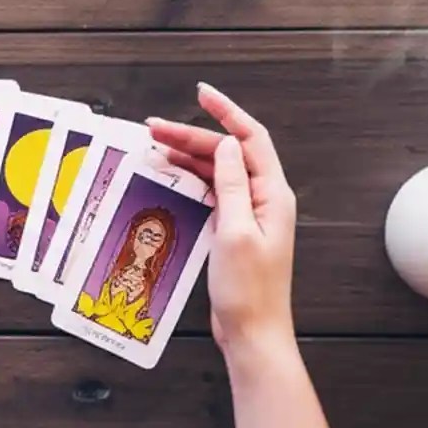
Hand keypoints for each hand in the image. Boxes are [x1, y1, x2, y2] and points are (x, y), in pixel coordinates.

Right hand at [147, 83, 295, 360]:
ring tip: (155, 146)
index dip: (226, 112)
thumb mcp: (236, 232)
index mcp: (273, 195)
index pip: (250, 139)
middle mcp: (264, 200)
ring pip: (218, 172)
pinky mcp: (234, 230)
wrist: (252, 333)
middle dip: (193, 135)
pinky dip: (191, 180)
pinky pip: (212, 193)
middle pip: (228, 153)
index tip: (201, 93)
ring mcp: (250, 215)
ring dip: (189, 156)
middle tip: (155, 128)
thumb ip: (231, 185)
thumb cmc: (249, 291)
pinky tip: (170, 175)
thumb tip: (226, 144)